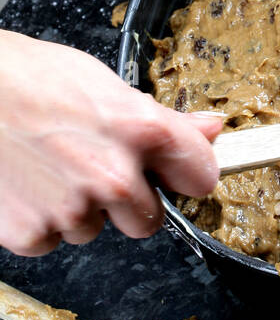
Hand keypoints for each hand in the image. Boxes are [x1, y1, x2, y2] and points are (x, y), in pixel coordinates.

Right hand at [0, 31, 221, 255]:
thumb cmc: (31, 78)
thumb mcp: (107, 85)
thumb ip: (162, 119)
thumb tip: (210, 130)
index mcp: (142, 132)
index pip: (202, 177)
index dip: (188, 175)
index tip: (178, 174)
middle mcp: (113, 176)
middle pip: (149, 220)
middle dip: (130, 202)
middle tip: (97, 169)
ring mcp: (72, 210)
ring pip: (95, 230)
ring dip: (80, 208)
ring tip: (52, 166)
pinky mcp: (33, 233)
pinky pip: (53, 240)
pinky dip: (41, 220)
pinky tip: (30, 184)